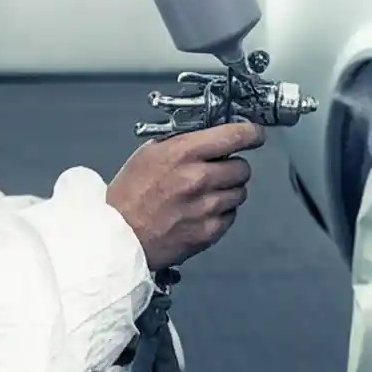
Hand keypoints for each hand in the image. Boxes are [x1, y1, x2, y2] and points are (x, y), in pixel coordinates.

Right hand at [106, 122, 265, 269]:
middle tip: (217, 172)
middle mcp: (199, 178)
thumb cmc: (129, 195)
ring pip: (240, 192)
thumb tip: (211, 134)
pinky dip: (221, 213)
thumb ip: (184, 142)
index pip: (234, 135)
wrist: (117, 237)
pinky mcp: (209, 232)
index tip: (255, 135)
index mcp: (183, 153)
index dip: (251, 134)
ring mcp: (206, 207)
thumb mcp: (150, 153)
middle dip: (233, 168)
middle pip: (243, 167)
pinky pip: (231, 216)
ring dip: (227, 191)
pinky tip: (199, 212)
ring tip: (203, 195)